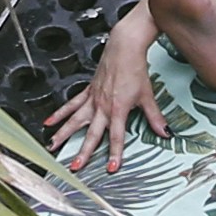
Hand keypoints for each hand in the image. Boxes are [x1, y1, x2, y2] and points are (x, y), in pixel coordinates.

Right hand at [46, 13, 166, 172]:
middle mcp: (102, 105)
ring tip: (53, 147)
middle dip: (83, 151)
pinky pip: (71, 105)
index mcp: (118, 109)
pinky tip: (49, 123)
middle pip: (91, 133)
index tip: (111, 167)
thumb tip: (165, 132)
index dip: (114, 153)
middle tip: (75, 166)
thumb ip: (155, 117)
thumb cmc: (135, 69)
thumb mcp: (148, 96)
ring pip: (75, 120)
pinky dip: (59, 114)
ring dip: (63, 134)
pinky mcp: (88, 91)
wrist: (124, 47)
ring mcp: (92, 98)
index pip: (116, 136)